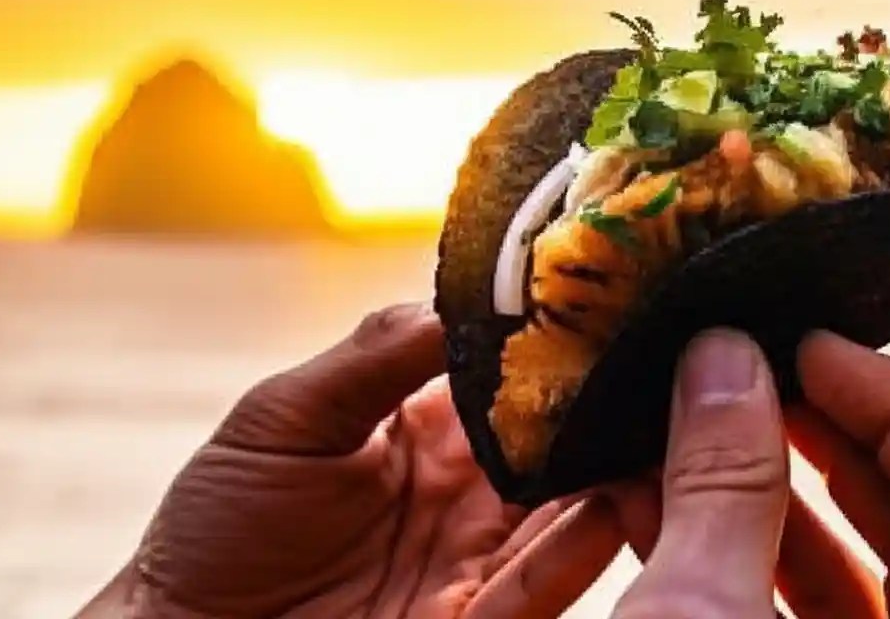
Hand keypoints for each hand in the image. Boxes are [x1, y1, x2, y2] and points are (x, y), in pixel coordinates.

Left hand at [76, 302, 624, 618]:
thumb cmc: (219, 524)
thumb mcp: (283, 419)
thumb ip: (372, 358)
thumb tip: (456, 300)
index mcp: (428, 433)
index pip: (514, 379)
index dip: (561, 343)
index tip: (610, 300)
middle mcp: (467, 494)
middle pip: (561, 446)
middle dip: (609, 409)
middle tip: (670, 365)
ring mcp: (473, 562)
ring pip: (570, 513)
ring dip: (616, 475)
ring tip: (663, 430)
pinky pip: (535, 588)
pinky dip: (579, 551)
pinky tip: (615, 509)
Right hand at [609, 329, 889, 618]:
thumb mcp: (699, 617)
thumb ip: (722, 490)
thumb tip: (723, 359)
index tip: (810, 346)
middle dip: (823, 433)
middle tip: (749, 372)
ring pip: (843, 570)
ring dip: (753, 490)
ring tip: (678, 428)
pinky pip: (777, 607)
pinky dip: (720, 553)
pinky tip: (646, 504)